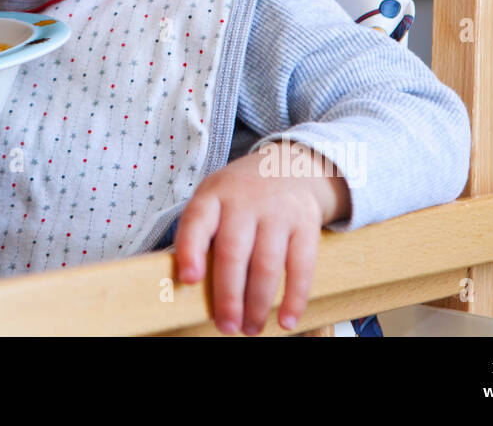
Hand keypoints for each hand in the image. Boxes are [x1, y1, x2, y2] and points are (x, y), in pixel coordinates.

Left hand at [172, 140, 349, 335]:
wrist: (290, 164)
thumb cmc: (240, 194)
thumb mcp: (214, 197)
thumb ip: (201, 232)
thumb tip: (186, 284)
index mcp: (213, 195)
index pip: (197, 221)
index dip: (191, 250)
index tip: (189, 279)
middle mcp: (244, 201)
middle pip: (233, 252)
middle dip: (229, 295)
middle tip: (226, 327)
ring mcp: (277, 211)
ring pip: (267, 264)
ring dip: (258, 303)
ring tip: (251, 328)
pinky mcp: (306, 224)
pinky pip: (301, 266)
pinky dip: (295, 297)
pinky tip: (286, 320)